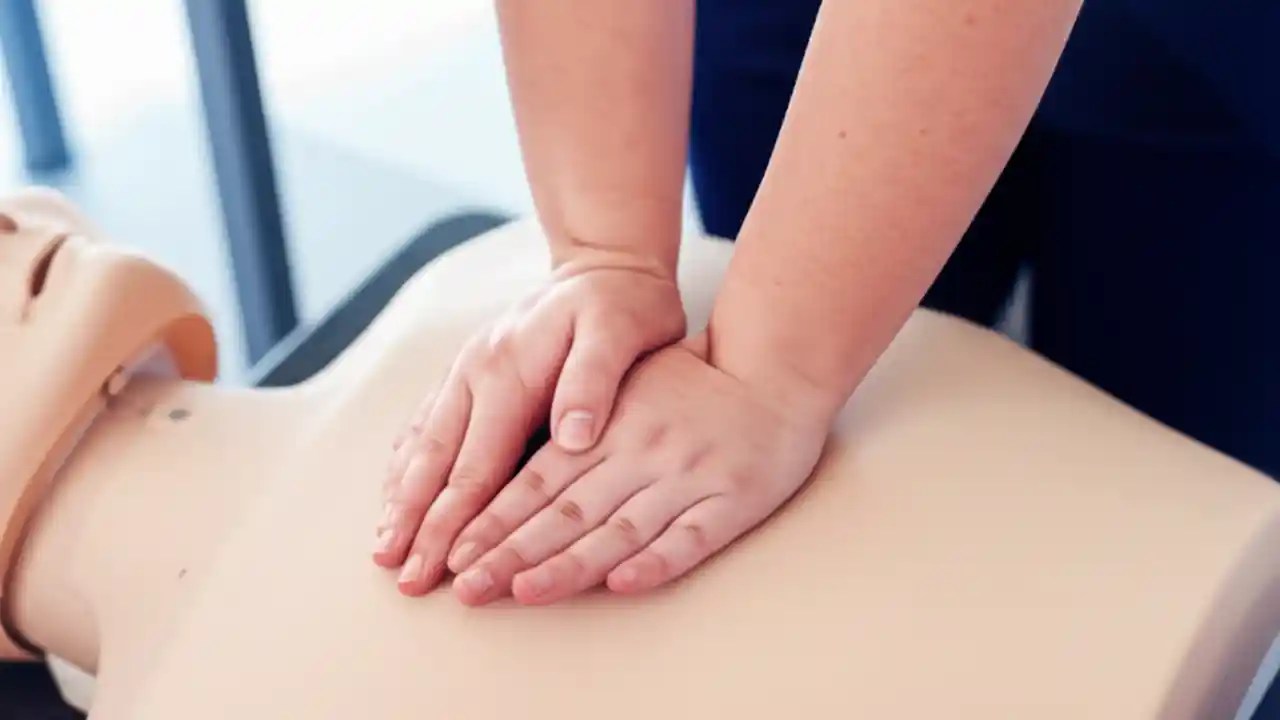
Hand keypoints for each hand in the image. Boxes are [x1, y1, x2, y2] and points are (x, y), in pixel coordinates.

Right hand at [375, 250, 685, 594]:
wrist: (607, 263)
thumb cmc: (622, 304)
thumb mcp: (621, 331)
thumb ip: (594, 380)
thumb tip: (571, 435)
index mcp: (509, 370)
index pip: (477, 464)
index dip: (457, 520)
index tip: (441, 566)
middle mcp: (475, 371)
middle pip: (438, 461)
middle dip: (415, 522)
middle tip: (399, 574)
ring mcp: (465, 370)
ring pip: (422, 443)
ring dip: (401, 497)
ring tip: (384, 546)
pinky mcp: (468, 373)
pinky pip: (427, 423)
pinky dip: (407, 463)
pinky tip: (396, 491)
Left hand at [444, 333, 832, 605]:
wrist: (777, 367)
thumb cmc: (694, 379)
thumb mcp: (628, 382)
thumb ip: (581, 418)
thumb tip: (519, 459)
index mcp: (610, 425)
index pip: (538, 480)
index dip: (496, 518)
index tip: (458, 552)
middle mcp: (642, 451)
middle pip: (568, 511)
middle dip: (513, 551)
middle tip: (468, 586)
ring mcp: (687, 477)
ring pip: (619, 530)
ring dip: (569, 564)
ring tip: (524, 591)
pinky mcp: (733, 499)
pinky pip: (691, 537)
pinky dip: (656, 562)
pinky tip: (623, 584)